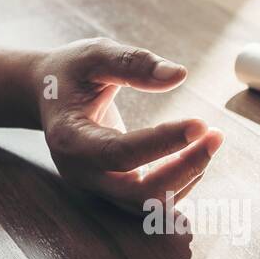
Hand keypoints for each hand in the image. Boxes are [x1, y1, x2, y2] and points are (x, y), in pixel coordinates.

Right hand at [33, 38, 224, 211]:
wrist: (44, 94)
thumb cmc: (69, 72)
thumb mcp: (94, 54)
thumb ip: (133, 62)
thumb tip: (178, 75)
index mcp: (70, 139)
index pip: (120, 153)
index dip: (163, 142)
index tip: (199, 123)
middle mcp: (81, 172)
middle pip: (139, 193)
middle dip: (184, 169)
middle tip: (215, 135)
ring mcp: (96, 185)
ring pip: (150, 204)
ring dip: (187, 177)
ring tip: (212, 140)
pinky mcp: (113, 188)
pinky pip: (152, 200)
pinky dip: (181, 182)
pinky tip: (196, 154)